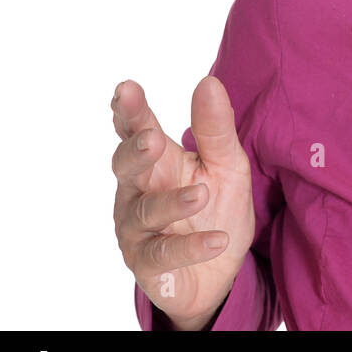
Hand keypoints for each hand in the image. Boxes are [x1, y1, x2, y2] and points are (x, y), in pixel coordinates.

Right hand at [111, 76, 254, 329]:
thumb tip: (209, 82)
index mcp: (157, 161)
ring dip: (172, 202)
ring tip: (201, 194)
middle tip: (152, 139)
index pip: (136, 130)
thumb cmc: (216, 207)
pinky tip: (218, 240)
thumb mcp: (226, 164)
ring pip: (145, 211)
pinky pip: (164, 254)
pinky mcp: (148, 264)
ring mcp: (137, 228)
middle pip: (126, 167)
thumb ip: (215, 129)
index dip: (129, 111)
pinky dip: (191, 246)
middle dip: (135, 153)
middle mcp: (138, 191)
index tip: (125, 89)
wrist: (220, 269)